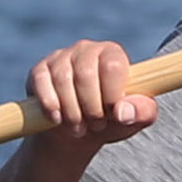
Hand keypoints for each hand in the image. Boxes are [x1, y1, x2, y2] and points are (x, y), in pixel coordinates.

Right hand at [25, 40, 156, 151]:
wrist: (78, 132)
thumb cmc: (112, 120)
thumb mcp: (134, 120)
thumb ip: (142, 112)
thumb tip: (123, 111)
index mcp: (113, 54)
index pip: (113, 65)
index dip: (112, 94)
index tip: (113, 114)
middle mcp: (86, 49)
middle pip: (86, 74)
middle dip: (91, 107)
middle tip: (96, 125)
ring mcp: (61, 58)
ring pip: (62, 80)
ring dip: (71, 111)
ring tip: (79, 129)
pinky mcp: (39, 71)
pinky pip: (41, 83)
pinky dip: (50, 105)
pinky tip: (57, 120)